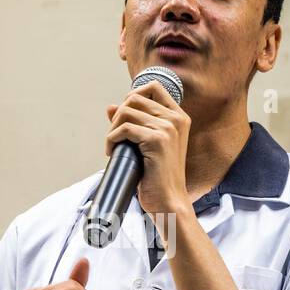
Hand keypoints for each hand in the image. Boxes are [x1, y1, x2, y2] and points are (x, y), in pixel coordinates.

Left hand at [104, 79, 190, 214]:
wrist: (168, 202)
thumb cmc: (158, 177)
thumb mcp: (147, 145)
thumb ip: (134, 123)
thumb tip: (111, 106)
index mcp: (179, 118)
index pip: (154, 87)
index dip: (133, 95)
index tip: (124, 116)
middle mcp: (176, 119)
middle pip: (134, 98)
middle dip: (118, 116)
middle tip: (115, 137)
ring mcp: (168, 128)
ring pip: (126, 111)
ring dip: (112, 129)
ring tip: (113, 146)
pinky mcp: (157, 140)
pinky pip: (124, 129)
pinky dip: (111, 139)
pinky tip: (112, 152)